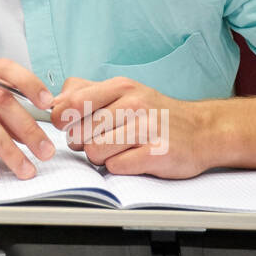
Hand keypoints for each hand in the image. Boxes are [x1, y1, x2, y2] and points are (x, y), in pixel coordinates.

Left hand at [50, 76, 213, 177]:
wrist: (202, 130)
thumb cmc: (156, 114)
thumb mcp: (123, 92)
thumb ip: (86, 93)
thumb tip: (53, 101)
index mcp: (121, 87)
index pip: (71, 103)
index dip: (61, 120)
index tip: (66, 126)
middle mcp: (134, 104)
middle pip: (80, 132)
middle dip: (82, 143)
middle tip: (97, 142)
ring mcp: (147, 128)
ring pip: (94, 151)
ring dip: (100, 157)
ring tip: (116, 151)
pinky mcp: (157, 153)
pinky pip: (116, 167)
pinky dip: (119, 167)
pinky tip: (132, 159)